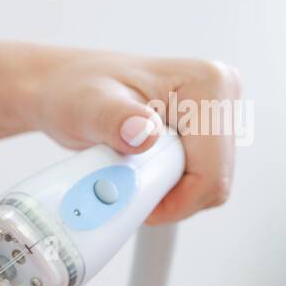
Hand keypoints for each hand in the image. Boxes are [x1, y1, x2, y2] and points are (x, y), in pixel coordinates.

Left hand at [34, 54, 242, 223]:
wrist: (65, 88)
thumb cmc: (74, 90)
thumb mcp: (87, 104)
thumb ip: (114, 118)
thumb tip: (144, 134)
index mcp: (207, 84)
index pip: (212, 172)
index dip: (175, 202)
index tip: (134, 201)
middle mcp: (220, 96)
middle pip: (214, 181)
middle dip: (169, 196)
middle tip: (124, 184)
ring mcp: (215, 116)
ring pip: (207, 186)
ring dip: (166, 193)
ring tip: (127, 173)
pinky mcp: (204, 133)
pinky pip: (197, 181)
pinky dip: (166, 188)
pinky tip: (139, 173)